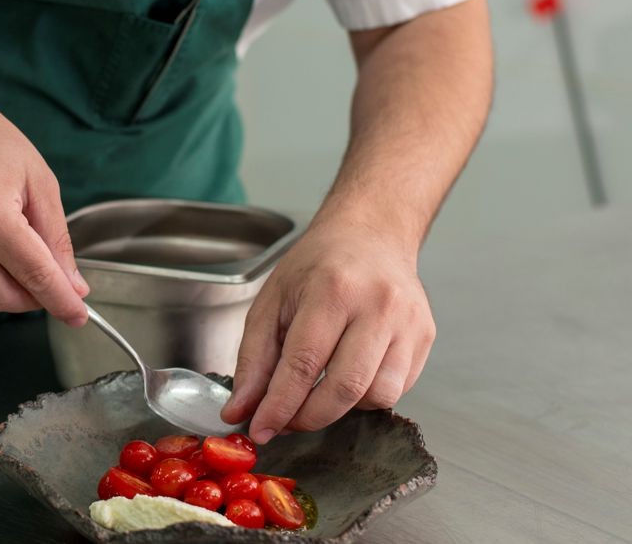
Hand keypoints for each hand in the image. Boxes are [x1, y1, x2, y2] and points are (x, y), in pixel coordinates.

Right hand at [0, 76, 89, 325]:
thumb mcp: (36, 177)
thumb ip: (55, 237)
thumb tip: (71, 284)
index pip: (35, 276)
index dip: (61, 301)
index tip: (78, 315)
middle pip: (2, 298)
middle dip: (31, 298)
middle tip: (48, 282)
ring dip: (0, 277)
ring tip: (1, 230)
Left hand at [220, 219, 434, 442]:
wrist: (371, 234)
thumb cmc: (318, 265)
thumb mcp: (272, 301)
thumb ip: (254, 358)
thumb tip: (240, 410)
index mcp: (332, 290)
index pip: (303, 364)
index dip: (280, 406)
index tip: (260, 430)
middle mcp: (377, 306)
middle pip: (344, 388)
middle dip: (308, 417)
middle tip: (284, 422)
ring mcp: (408, 323)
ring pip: (376, 396)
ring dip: (340, 409)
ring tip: (317, 392)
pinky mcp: (425, 337)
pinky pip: (397, 389)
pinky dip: (366, 396)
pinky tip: (347, 375)